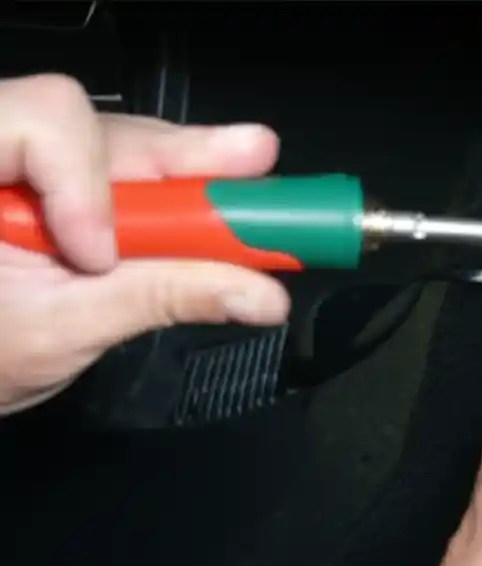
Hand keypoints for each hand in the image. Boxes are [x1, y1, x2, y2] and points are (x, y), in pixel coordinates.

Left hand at [0, 73, 289, 414]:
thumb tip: (260, 293)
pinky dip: (162, 190)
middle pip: (95, 124)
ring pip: (112, 139)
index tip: (99, 256)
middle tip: (257, 160)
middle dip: (179, 156)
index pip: (42, 123)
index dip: (86, 180)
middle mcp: (1, 145)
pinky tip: (205, 206)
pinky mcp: (50, 178)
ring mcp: (22, 157)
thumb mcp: (59, 333)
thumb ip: (161, 297)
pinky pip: (112, 164)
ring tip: (247, 187)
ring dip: (181, 173)